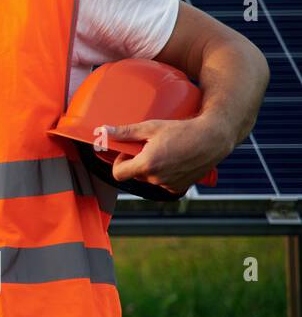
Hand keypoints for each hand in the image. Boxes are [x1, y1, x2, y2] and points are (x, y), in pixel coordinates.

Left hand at [107, 116, 232, 195]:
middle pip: (135, 175)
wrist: (213, 138)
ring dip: (151, 168)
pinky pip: (163, 183)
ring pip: (149, 179)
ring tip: (164, 152)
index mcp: (147, 165)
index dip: (119, 163)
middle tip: (149, 147)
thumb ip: (125, 132)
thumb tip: (103, 130)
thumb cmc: (183, 130)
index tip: (127, 152)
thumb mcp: (151, 127)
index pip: (118, 174)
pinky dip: (164, 174)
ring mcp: (169, 185)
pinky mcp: (179, 188)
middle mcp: (157, 179)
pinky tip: (174, 160)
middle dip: (137, 162)